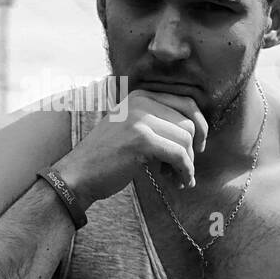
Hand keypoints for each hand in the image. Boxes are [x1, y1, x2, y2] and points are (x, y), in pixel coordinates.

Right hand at [54, 89, 209, 208]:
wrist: (79, 175)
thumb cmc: (109, 157)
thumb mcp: (134, 129)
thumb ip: (160, 123)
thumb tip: (199, 132)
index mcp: (141, 96)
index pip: (187, 103)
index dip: (200, 127)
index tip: (198, 147)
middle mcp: (140, 101)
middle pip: (189, 123)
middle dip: (193, 149)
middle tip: (185, 168)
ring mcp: (139, 119)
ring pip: (186, 140)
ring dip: (187, 164)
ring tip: (177, 178)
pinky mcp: (141, 139)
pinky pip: (179, 155)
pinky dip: (184, 171)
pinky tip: (180, 183)